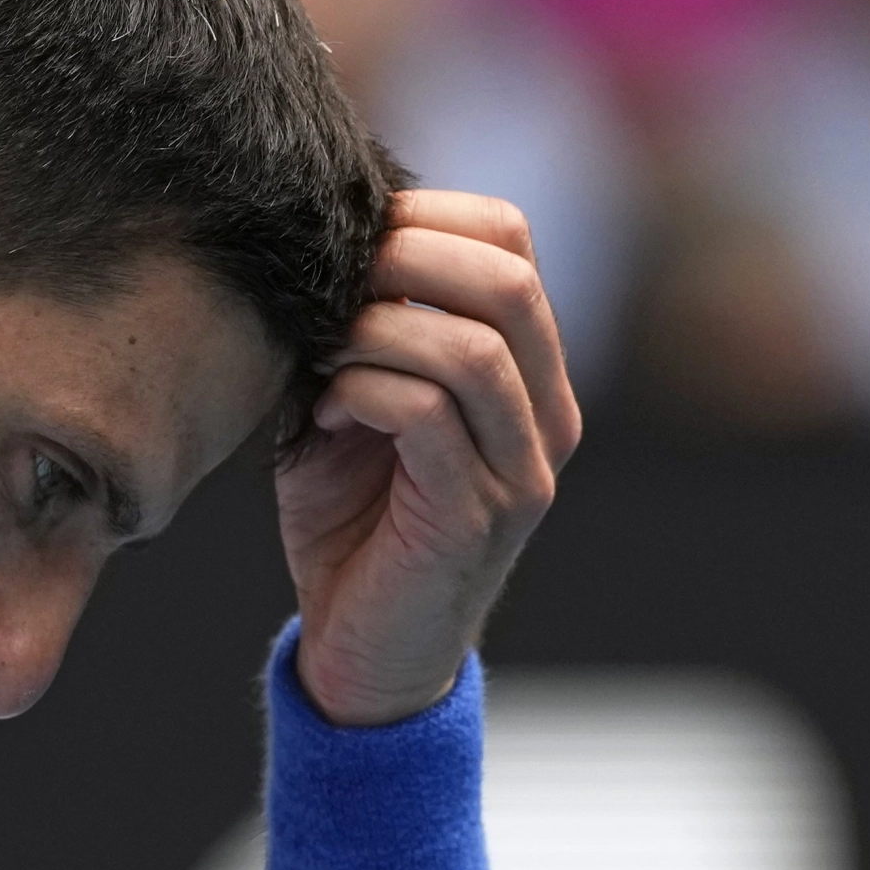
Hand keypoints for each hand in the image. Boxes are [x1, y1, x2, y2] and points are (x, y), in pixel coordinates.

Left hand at [278, 191, 581, 723]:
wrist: (362, 654)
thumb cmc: (355, 522)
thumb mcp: (359, 401)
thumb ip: (367, 325)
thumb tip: (325, 231)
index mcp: (528, 373)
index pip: (512, 243)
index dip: (426, 215)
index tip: (347, 237)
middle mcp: (545, 418)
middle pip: (509, 280)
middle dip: (404, 256)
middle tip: (333, 281)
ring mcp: (520, 471)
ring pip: (472, 349)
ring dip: (376, 332)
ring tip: (323, 356)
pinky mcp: (474, 520)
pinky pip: (428, 416)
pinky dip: (364, 393)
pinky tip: (325, 416)